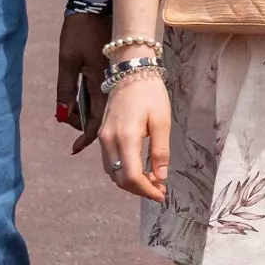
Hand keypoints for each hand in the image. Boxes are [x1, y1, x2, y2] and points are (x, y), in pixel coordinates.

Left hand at [56, 13, 107, 153]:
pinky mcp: (114, 71)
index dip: (85, 138)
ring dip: (87, 113)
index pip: (96, 122)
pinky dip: (93, 101)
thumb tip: (62, 116)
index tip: (74, 148)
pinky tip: (82, 97)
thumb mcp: (67, 60)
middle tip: (67, 119)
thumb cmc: (80, 31)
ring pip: (103, 107)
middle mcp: (113, 85)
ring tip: (71, 108)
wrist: (98, 5)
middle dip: (83, 124)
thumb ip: (65, 90)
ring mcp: (115, 78)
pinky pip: (105, 95)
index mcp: (101, 83)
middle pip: (101, 117)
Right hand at [98, 70, 171, 201]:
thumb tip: (161, 177)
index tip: (162, 194)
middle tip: (159, 190)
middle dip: (139, 189)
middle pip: (119, 179)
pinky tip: (139, 168)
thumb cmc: (150, 93)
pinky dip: (122, 170)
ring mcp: (103, 137)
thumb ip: (160, 151)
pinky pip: (109, 161)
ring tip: (152, 180)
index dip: (147, 190)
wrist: (131, 70)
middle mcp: (108, 140)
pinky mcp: (102, 133)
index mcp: (125, 137)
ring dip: (130, 181)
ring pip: (112, 172)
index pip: (131, 177)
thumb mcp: (162, 122)